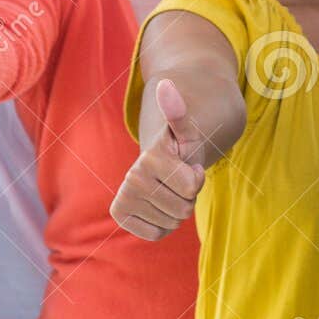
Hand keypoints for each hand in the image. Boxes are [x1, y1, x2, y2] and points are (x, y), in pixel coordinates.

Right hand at [111, 80, 206, 240]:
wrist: (160, 147)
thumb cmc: (181, 137)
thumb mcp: (189, 125)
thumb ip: (180, 111)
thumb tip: (166, 85)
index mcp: (149, 158)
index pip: (192, 187)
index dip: (197, 177)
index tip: (189, 162)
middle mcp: (132, 177)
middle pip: (183, 210)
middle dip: (188, 195)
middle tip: (180, 176)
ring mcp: (125, 197)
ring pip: (171, 223)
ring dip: (177, 208)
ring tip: (170, 186)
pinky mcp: (121, 214)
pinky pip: (156, 234)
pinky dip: (164, 224)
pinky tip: (160, 204)